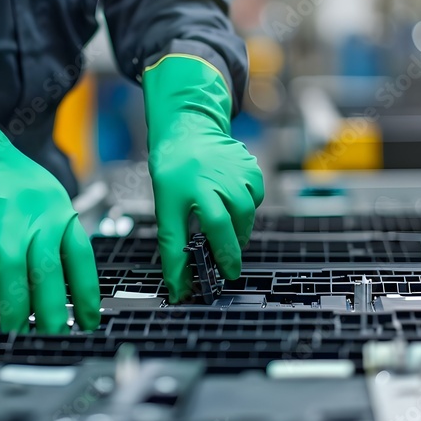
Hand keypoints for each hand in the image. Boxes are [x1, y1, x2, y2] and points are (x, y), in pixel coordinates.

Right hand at [0, 142, 100, 332]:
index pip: (81, 258)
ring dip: (14, 306)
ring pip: (12, 269)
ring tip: (15, 330)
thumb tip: (69, 289)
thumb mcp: (49, 200)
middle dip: (52, 312)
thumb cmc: (12, 182)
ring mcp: (1, 217)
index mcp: (59, 213)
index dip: (87, 294)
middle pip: (48, 271)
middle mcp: (34, 215)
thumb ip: (59, 237)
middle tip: (53, 337)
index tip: (89, 322)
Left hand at [149, 132, 263, 301]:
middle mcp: (223, 177)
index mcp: (198, 186)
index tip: (226, 275)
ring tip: (221, 231)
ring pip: (248, 215)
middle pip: (237, 223)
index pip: (216, 226)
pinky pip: (256, 200)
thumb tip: (179, 287)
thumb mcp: (165, 209)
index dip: (223, 254)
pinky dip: (245, 209)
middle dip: (232, 248)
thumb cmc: (173, 172)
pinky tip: (229, 204)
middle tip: (226, 265)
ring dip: (237, 230)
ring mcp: (241, 171)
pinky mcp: (253, 169)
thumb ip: (173, 249)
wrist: (188, 133)